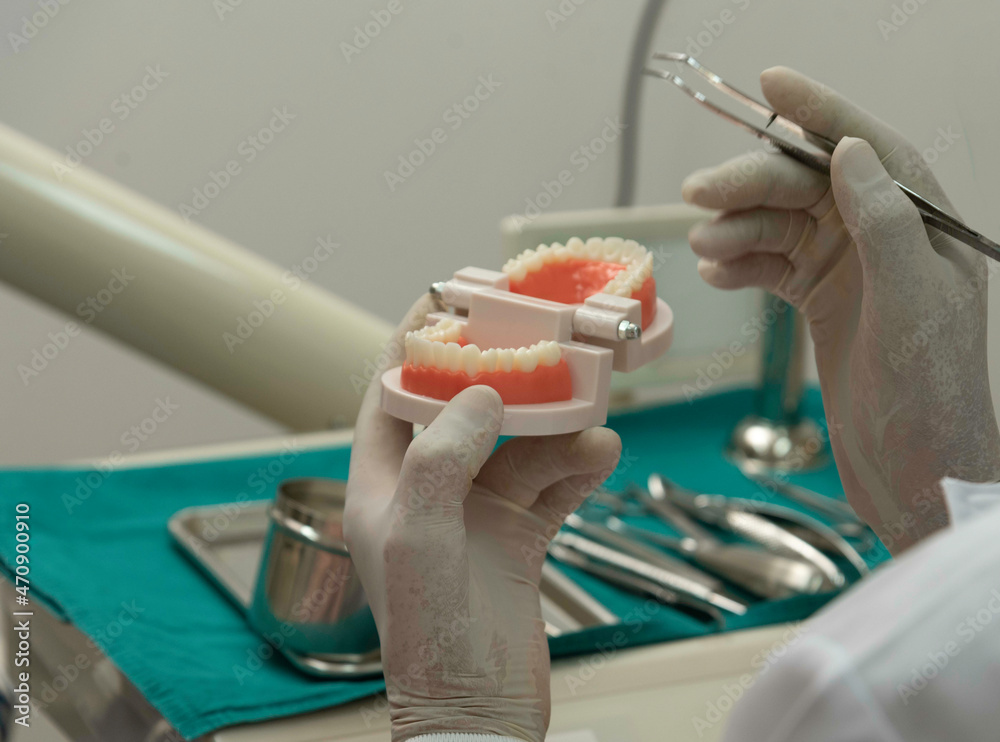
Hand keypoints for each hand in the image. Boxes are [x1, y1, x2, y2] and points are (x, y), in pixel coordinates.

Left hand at [344, 296, 621, 740]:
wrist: (480, 714)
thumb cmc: (430, 638)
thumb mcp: (421, 535)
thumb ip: (443, 457)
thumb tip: (479, 394)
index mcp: (382, 486)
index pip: (389, 395)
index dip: (413, 343)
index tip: (445, 296)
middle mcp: (427, 493)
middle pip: (465, 412)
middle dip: (503, 377)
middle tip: (539, 337)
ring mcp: (475, 516)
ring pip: (518, 448)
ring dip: (555, 430)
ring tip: (592, 411)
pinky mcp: (519, 539)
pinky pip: (551, 487)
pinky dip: (576, 469)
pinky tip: (599, 456)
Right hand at [681, 66, 999, 552]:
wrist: (915, 475)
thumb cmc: (931, 399)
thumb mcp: (915, 307)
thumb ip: (885, 225)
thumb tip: (851, 152)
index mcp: (922, 228)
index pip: (868, 150)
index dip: (820, 112)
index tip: (769, 83)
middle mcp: (883, 239)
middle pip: (806, 185)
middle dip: (751, 184)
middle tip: (698, 193)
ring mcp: (849, 270)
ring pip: (779, 224)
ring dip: (737, 230)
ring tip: (706, 247)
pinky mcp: (820, 301)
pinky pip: (769, 264)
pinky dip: (740, 264)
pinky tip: (718, 274)